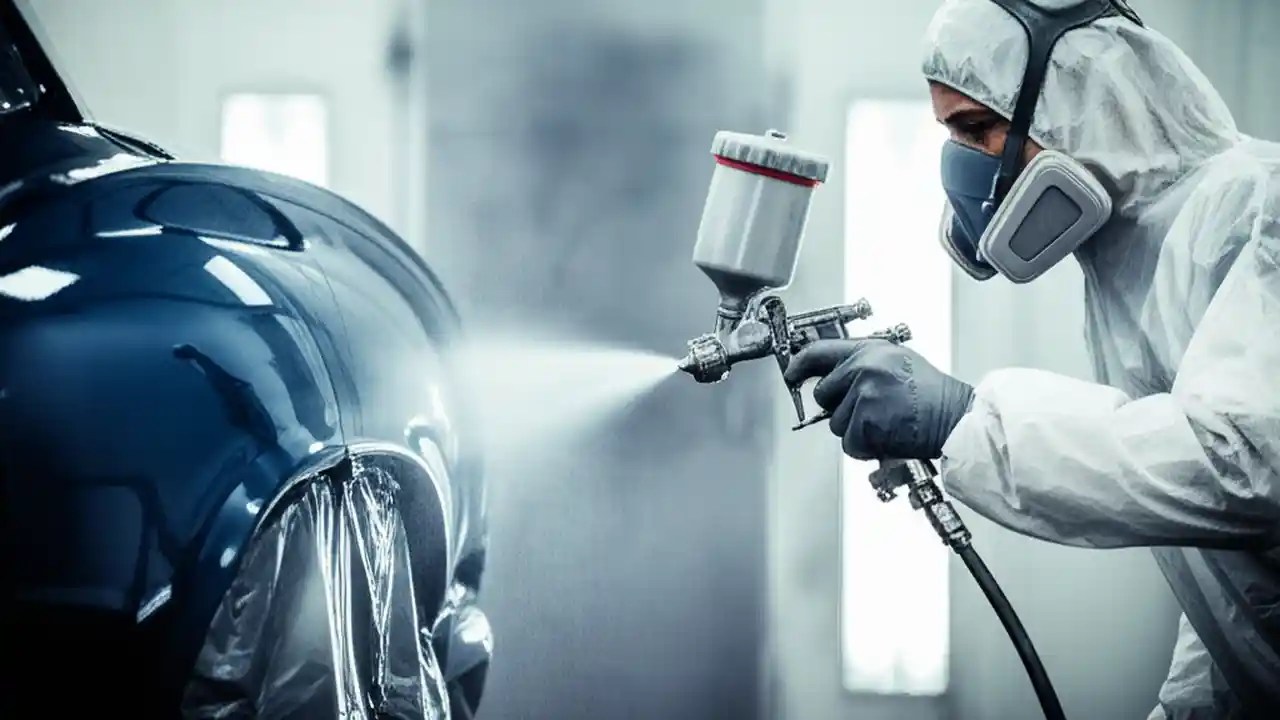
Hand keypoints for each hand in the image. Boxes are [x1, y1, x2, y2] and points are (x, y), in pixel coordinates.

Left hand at [784, 339, 973, 459]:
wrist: (954, 418)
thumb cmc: (932, 393)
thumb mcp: (897, 360)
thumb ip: (863, 361)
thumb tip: (831, 371)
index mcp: (869, 351)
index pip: (818, 352)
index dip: (799, 364)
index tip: (791, 374)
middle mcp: (862, 370)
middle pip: (823, 394)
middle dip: (839, 406)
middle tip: (870, 409)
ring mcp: (862, 397)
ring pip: (835, 422)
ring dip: (855, 429)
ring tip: (885, 422)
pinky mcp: (865, 424)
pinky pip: (848, 442)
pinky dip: (863, 446)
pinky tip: (886, 436)